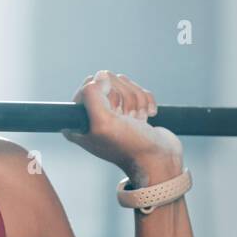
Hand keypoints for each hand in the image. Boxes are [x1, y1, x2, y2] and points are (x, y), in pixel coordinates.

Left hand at [62, 70, 182, 183]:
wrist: (160, 161)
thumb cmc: (131, 146)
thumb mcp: (103, 123)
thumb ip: (92, 94)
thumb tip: (101, 75)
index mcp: (76, 121)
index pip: (89, 84)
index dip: (106, 94)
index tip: (114, 114)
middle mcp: (91, 117)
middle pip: (108, 82)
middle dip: (125, 98)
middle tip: (128, 119)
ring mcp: (111, 114)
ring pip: (124, 85)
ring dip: (137, 101)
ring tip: (138, 121)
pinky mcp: (129, 111)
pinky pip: (138, 91)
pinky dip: (146, 102)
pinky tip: (147, 117)